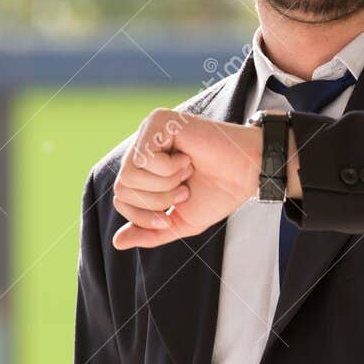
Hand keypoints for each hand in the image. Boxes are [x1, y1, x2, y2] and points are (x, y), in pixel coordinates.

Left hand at [111, 108, 285, 249]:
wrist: (246, 174)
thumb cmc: (217, 193)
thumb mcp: (180, 222)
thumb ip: (149, 232)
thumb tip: (117, 242)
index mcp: (145, 169)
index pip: (121, 197)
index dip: (143, 216)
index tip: (169, 216)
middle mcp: (143, 147)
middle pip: (122, 187)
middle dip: (157, 201)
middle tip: (184, 191)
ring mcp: (149, 131)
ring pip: (130, 174)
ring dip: (165, 185)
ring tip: (187, 174)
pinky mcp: (158, 120)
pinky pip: (145, 158)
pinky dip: (170, 168)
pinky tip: (188, 157)